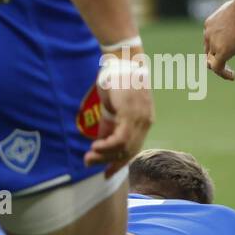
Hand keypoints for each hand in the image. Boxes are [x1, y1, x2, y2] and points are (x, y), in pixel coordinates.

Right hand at [85, 43, 152, 177]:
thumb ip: (108, 124)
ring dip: (104, 156)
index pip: (133, 149)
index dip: (119, 164)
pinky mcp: (132, 114)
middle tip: (88, 163)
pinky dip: (108, 147)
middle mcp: (146, 122)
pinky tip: (95, 147)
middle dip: (107, 162)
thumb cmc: (116, 79)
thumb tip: (99, 142)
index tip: (106, 174)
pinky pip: (121, 139)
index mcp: (144, 121)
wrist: (122, 60)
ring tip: (89, 155)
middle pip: (129, 152)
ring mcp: (140, 118)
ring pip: (124, 148)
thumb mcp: (112, 106)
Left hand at [203, 0, 234, 80]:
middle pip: (208, 52)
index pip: (209, 40)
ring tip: (230, 74)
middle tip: (225, 67)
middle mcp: (208, 35)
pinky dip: (224, 74)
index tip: (228, 50)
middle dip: (214, 60)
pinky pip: (217, 68)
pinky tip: (233, 76)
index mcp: (210, 25)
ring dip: (220, 69)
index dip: (216, 47)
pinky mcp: (221, 52)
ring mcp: (213, 44)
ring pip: (211, 62)